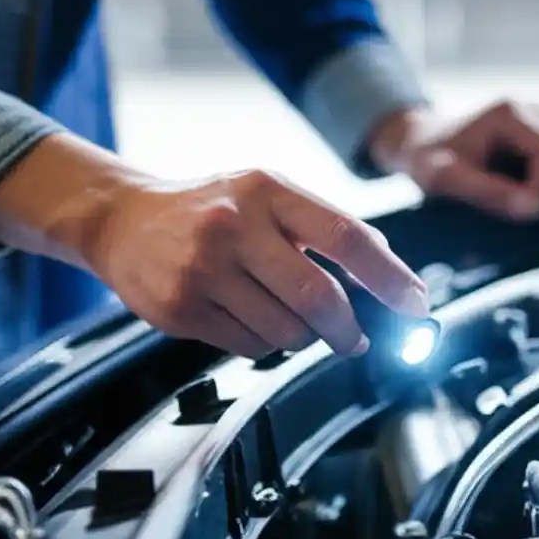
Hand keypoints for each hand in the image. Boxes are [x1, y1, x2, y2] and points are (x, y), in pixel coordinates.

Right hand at [0, 134, 428, 358]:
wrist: (122, 219)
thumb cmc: (212, 207)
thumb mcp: (269, 195)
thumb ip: (327, 227)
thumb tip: (392, 273)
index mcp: (267, 190)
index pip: (346, 236)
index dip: (389, 276)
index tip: (416, 303)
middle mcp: (233, 225)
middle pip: (319, 297)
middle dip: (348, 329)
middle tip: (357, 338)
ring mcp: (203, 269)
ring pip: (286, 332)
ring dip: (301, 336)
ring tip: (283, 314)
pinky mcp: (180, 309)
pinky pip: (249, 348)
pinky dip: (263, 343)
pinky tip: (246, 315)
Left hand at [367, 101, 538, 221]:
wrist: (420, 142)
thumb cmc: (427, 159)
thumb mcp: (445, 179)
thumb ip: (487, 193)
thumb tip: (532, 209)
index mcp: (511, 114)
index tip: (519, 215)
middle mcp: (534, 111)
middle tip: (518, 206)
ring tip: (523, 200)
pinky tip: (525, 193)